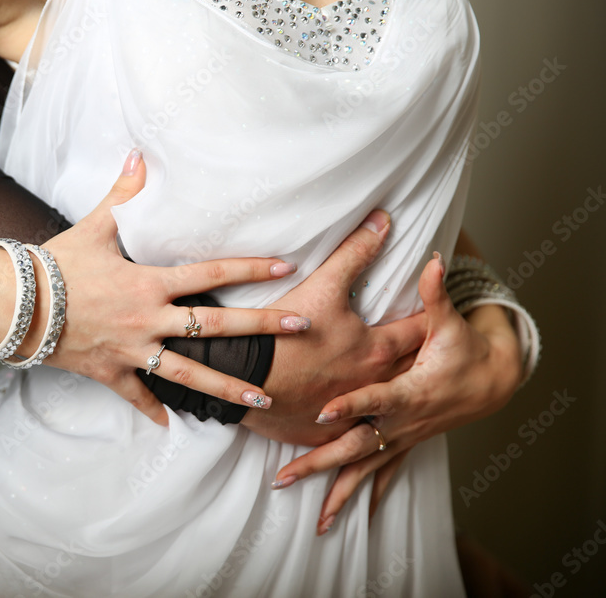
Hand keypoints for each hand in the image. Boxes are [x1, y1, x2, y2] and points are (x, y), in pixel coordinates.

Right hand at [38, 151, 313, 424]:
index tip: (286, 267)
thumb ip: (123, 195)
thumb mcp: (93, 227)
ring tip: (262, 400)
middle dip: (261, 327)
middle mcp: (148, 320)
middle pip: (215, 327)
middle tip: (301, 329)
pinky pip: (136, 395)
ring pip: (188, 373)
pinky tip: (172, 424)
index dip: (250, 268)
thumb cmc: (55, 264)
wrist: (15, 304)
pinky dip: (153, 409)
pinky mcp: (109, 372)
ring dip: (228, 388)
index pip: (211, 274)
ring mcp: (131, 350)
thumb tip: (140, 156)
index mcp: (149, 283)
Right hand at [239, 210, 427, 445]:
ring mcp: (348, 413)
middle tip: (423, 349)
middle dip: (415, 358)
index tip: (435, 310)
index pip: (420, 330)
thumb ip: (356, 252)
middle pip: (406, 370)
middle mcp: (372, 385)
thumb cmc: (282, 332)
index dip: (429, 316)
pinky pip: (344, 429)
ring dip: (386, 393)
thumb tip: (384, 220)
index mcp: (377, 350)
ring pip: (378, 404)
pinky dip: (349, 420)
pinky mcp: (322, 432)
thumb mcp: (322, 285)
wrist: (243, 378)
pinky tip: (348, 415)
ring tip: (388, 383)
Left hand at [272, 252, 523, 533]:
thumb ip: (434, 295)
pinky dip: (360, 494)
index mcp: (409, 391)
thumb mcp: (449, 324)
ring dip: (337, 490)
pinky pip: (377, 474)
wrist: (490, 382)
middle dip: (322, 462)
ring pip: (363, 468)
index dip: (351, 406)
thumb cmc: (464, 351)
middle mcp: (402, 422)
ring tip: (312, 518)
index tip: (323, 413)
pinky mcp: (400, 444)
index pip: (374, 400)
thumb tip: (433, 260)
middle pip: (357, 446)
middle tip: (287, 476)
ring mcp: (400, 438)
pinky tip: (340, 514)